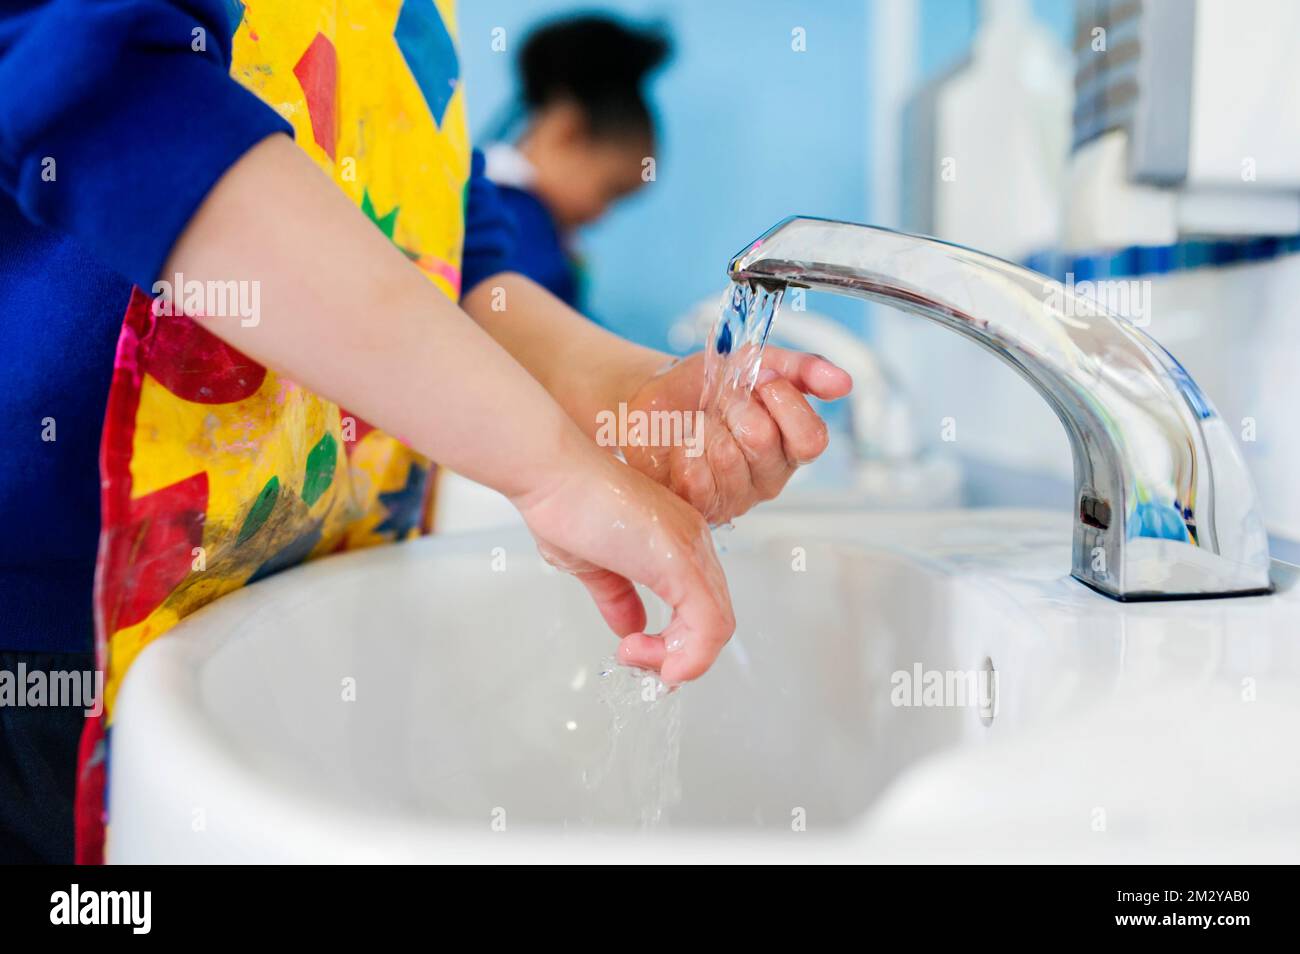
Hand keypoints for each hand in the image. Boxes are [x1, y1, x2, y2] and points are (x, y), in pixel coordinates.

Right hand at [512, 436, 735, 683]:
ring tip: (634, 656)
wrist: (551, 473)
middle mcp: (694, 542)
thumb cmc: (564, 502)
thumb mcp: (593, 565)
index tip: (634, 648)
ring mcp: (692, 551)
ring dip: (678, 659)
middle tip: (635, 658)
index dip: (672, 639)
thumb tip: (630, 628)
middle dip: (675, 654)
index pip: (699, 605)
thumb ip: (617, 597)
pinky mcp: (681, 562)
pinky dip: (688, 658)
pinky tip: (649, 658)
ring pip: (716, 628)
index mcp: (677, 540)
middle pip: (712, 619)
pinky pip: (709, 627)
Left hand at [621, 347, 851, 523]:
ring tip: (696, 423)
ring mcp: (733, 498)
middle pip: (763, 441)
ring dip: (705, 426)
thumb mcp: (751, 364)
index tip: (761, 379)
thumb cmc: (701, 390)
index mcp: (789, 446)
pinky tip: (680, 445)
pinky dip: (683, 450)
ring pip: (726, 457)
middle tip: (719, 400)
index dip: (785, 403)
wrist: (644, 401)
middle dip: (735, 406)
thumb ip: (799, 369)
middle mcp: (767, 478)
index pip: (812, 439)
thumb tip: (843, 383)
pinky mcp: (697, 509)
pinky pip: (696, 479)